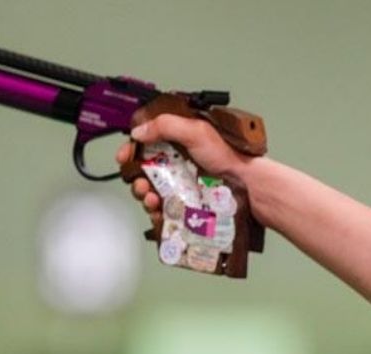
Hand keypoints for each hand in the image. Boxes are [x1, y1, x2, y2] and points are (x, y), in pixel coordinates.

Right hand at [116, 113, 249, 228]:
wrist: (246, 184)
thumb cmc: (228, 155)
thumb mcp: (195, 131)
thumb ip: (165, 126)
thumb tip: (138, 131)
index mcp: (176, 142)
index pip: (144, 145)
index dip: (130, 150)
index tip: (124, 157)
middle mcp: (175, 164)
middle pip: (142, 171)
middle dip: (134, 177)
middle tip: (140, 182)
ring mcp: (178, 186)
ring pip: (149, 191)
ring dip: (143, 194)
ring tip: (150, 196)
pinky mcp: (183, 204)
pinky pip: (162, 210)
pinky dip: (155, 211)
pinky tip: (157, 209)